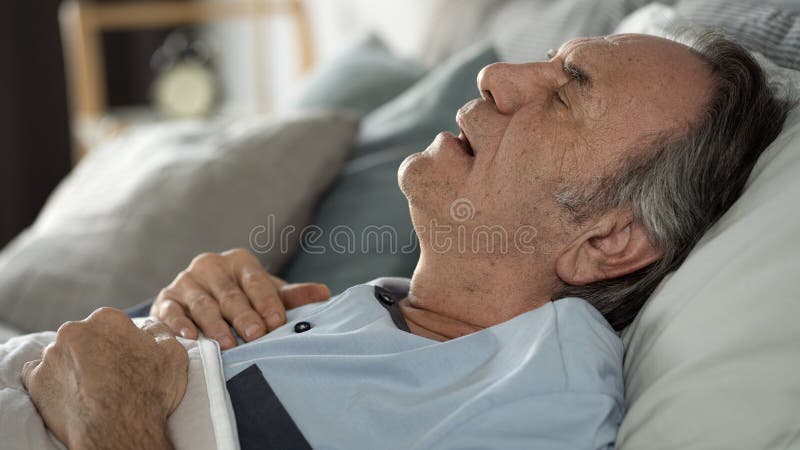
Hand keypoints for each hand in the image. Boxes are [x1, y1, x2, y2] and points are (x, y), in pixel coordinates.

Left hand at [21, 308, 187, 449]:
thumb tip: (150, 328)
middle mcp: (75, 329)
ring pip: (61, 355)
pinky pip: (37, 374)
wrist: (119, 429)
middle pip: (84, 337)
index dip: (121, 344)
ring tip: (89, 389)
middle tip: (109, 376)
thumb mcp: (173, 354)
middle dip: (94, 352)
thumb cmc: (149, 391)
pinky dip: (50, 381)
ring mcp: (52, 355)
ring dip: (72, 366)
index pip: (112, 325)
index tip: (126, 360)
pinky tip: (68, 393)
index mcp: (108, 319)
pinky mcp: (35, 380)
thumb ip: (160, 333)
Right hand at [150, 248, 329, 348]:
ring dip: (215, 326)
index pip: (256, 281)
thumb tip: (324, 293)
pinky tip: (190, 337)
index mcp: (239, 261)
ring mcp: (186, 282)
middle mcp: (210, 266)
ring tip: (228, 345)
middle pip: (230, 294)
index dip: (267, 302)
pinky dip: (179, 324)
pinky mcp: (166, 300)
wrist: (200, 299)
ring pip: (202, 304)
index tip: (277, 322)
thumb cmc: (243, 298)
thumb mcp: (268, 294)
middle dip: (244, 316)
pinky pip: (171, 312)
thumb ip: (293, 296)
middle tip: (256, 336)